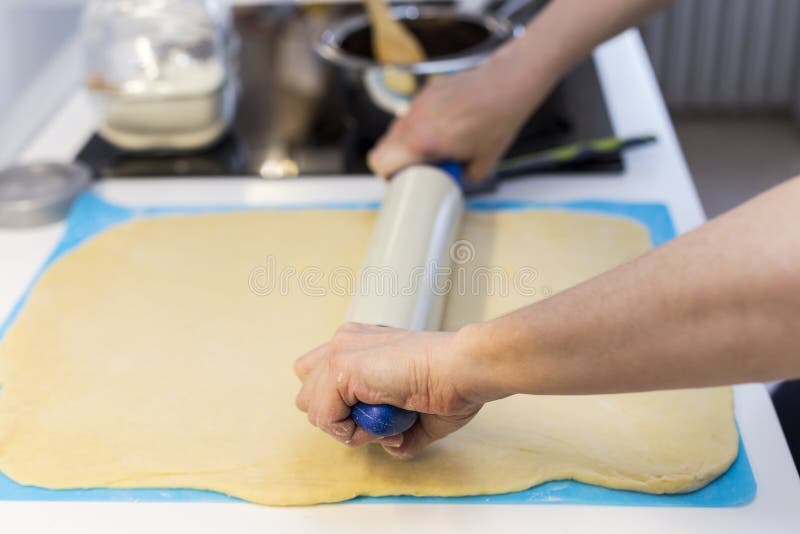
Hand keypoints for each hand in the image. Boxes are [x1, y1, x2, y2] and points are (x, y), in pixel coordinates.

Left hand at [294, 323, 485, 458]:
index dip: (341, 407)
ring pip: (315, 410)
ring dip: (349, 429)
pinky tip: (387, 423)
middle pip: (308, 395)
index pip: (318, 376)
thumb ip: (395, 428)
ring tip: (389, 423)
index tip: (382, 415)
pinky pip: (326, 419)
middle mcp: (344, 341)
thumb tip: (389, 444)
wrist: (463, 367)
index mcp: (360, 344)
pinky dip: (354, 433)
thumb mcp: (416, 410)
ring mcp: (340, 351)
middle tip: (382, 422)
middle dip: (338, 418)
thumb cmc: (453, 383)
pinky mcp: (341, 367)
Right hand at [367, 64, 529, 182]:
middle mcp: (413, 120)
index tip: (403, 179)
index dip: (388, 175)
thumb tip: (450, 181)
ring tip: (435, 146)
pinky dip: (421, 125)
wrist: (508, 85)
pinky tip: (446, 126)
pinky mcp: (427, 92)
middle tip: (420, 166)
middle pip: (384, 146)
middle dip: (397, 160)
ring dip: (409, 142)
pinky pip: (413, 115)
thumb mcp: (480, 166)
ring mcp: (418, 104)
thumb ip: (457, 177)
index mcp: (421, 141)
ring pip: (397, 130)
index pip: (380, 162)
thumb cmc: (497, 122)